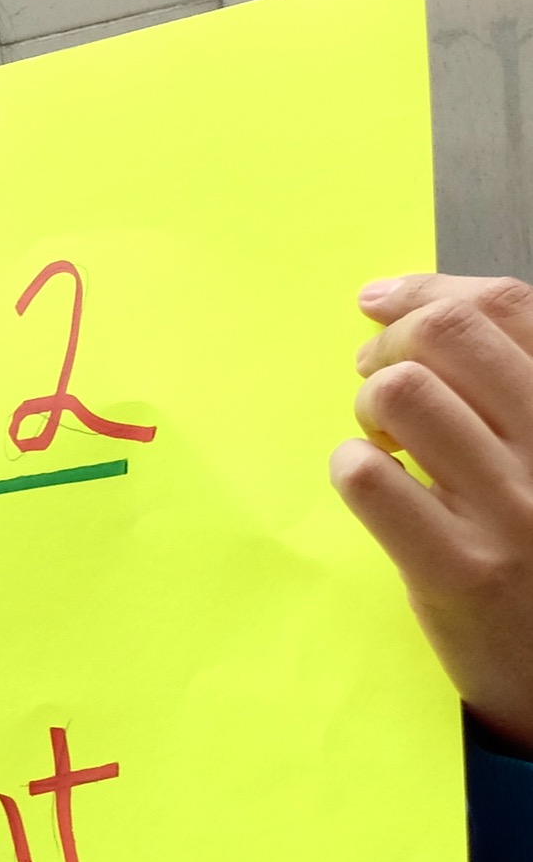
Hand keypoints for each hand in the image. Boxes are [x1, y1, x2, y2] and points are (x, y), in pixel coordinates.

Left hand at [334, 274, 532, 750]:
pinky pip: (369, 481)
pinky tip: (371, 485)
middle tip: (376, 376)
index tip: (380, 301)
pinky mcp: (458, 572)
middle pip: (447, 334)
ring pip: (401, 395)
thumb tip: (402, 301)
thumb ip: (504, 382)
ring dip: (368, 407)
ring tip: (383, 440)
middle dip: (390, 341)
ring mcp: (512, 511)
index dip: (428, 289)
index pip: (508, 306)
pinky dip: (350, 469)